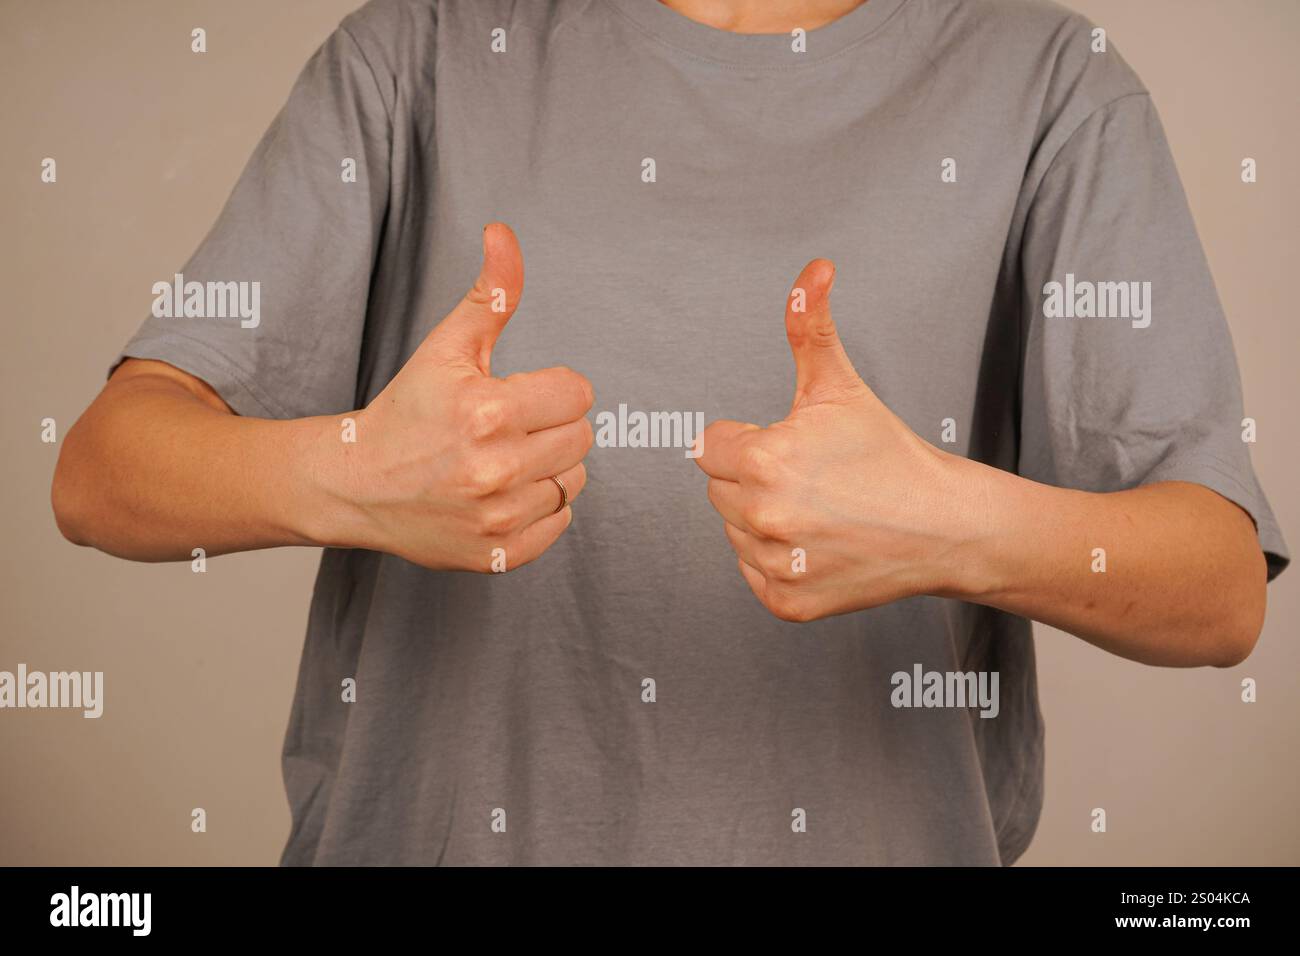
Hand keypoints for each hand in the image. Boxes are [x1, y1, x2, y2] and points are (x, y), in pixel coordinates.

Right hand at [329, 223, 594, 571]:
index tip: (514, 396)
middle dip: (550, 427)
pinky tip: (502, 495)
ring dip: (548, 469)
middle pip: (582, 438)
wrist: (354, 485)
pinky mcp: (497, 555)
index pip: (578, 393)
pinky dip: (540, 510)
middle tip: (505, 430)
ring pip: (573, 481)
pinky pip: (559, 524)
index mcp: (490, 411)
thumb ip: (490, 292)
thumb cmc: (406, 411)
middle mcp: (496, 469)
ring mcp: (497, 517)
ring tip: (502, 462)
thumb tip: (504, 232)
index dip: (549, 390)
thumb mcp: (447, 346)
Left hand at [693, 258, 971, 620]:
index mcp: (761, 462)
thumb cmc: (889, 452)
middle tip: (812, 478)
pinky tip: (820, 544)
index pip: (710, 447)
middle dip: (754, 478)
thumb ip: (810, 325)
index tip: (796, 447)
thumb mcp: (840, 385)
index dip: (750, 440)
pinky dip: (779, 561)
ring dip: (765, 519)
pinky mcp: (787, 603)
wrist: (945, 525)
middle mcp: (761, 518)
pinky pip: (754, 572)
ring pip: (735, 531)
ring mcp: (774, 566)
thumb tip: (813, 269)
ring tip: (820, 510)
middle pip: (719, 489)